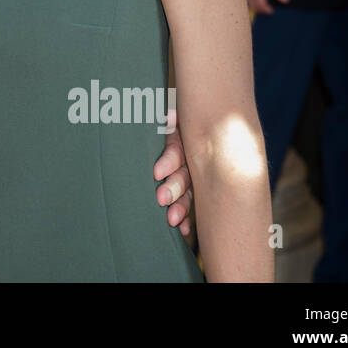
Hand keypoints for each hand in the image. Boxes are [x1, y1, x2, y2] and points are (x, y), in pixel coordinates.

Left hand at [154, 112, 193, 236]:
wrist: (169, 123)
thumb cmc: (159, 122)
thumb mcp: (160, 118)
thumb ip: (164, 120)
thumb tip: (166, 118)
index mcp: (180, 138)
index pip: (175, 151)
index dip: (168, 162)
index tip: (156, 172)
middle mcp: (189, 157)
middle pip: (184, 174)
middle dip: (173, 188)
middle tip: (160, 198)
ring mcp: (191, 174)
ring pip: (188, 191)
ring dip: (181, 206)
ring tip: (171, 219)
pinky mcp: (190, 188)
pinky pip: (190, 204)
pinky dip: (186, 218)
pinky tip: (182, 229)